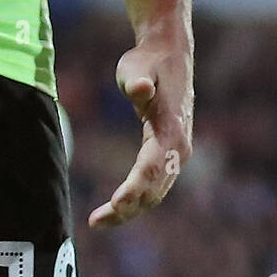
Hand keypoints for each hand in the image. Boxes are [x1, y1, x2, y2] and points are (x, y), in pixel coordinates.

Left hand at [88, 41, 192, 228]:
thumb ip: (136, 80)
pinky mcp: (171, 152)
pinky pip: (155, 183)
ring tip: (100, 220)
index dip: (134, 189)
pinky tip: (117, 207)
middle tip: (96, 222)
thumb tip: (140, 89)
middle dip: (127, 208)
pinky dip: (137, 198)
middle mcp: (179, 147)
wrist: (169, 54)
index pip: (151, 167)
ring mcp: (178, 152)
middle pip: (154, 188)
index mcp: (171, 131)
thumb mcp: (137, 67)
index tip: (115, 204)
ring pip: (155, 191)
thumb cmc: (147, 61)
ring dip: (131, 208)